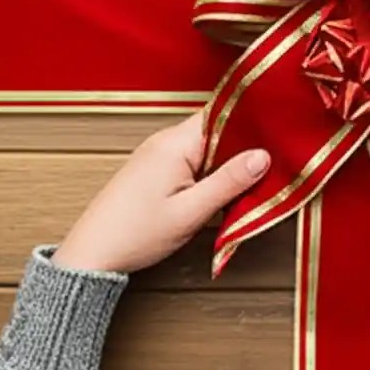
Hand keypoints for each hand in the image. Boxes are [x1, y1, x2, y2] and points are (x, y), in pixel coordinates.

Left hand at [52, 113, 269, 273]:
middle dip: (242, 149)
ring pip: (206, 149)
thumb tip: (262, 156)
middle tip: (269, 168)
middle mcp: (165, 141)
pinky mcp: (155, 170)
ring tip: (246, 186)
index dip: (251, 124)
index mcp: (174, 143)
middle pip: (217, 132)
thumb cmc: (134, 234)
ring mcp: (158, 155)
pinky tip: (217, 194)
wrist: (93, 254)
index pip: (221, 115)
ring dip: (226, 166)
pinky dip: (209, 175)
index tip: (276, 136)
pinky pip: (192, 162)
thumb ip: (229, 182)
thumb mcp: (191, 211)